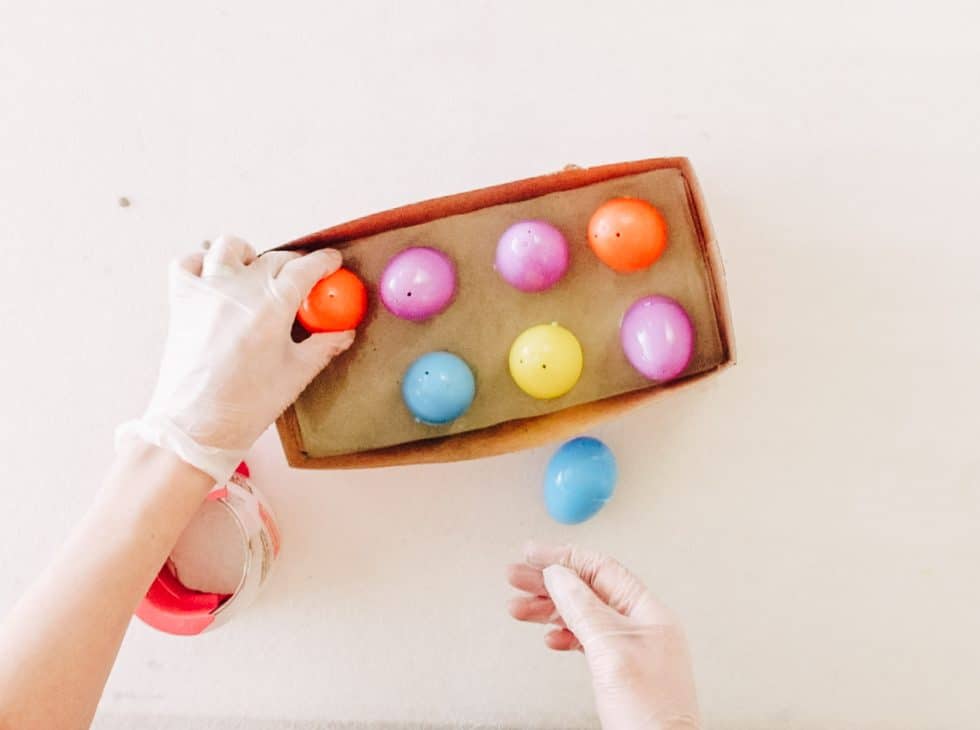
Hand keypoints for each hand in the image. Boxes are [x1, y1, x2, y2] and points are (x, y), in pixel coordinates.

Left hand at [117, 235, 354, 482]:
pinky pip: (189, 262)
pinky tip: (216, 278)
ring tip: (256, 273)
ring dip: (250, 254)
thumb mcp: (296, 375)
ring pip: (231, 247)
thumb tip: (344, 332)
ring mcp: (207, 291)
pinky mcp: (181, 300)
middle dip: (295, 265)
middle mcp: (238, 289)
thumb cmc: (246, 405)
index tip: (332, 263)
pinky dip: (204, 262)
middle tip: (303, 284)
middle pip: (276, 258)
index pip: (306, 268)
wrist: (195, 427)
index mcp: (272, 306)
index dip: (325, 262)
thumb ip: (324, 346)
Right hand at [507, 543, 699, 729]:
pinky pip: (586, 639)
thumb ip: (584, 608)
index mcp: (647, 611)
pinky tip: (549, 637)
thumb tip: (559, 574)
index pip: (600, 569)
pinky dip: (563, 634)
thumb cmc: (652, 714)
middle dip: (548, 582)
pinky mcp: (620, 669)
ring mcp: (630, 647)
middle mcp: (640, 625)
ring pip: (582, 614)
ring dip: (548, 608)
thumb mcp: (611, 651)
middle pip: (586, 590)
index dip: (563, 557)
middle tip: (515, 577)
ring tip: (519, 606)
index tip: (533, 554)